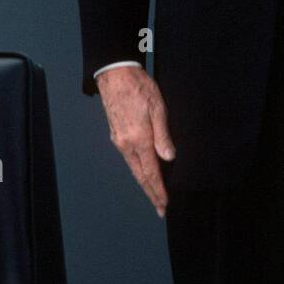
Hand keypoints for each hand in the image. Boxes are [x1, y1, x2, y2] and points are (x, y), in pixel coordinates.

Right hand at [95, 66, 175, 216]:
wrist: (115, 74)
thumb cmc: (139, 86)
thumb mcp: (157, 107)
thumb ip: (163, 135)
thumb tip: (168, 158)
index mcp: (138, 139)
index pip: (151, 172)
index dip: (158, 190)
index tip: (165, 204)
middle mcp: (126, 144)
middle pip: (140, 175)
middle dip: (151, 193)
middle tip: (161, 209)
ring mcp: (119, 140)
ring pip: (133, 168)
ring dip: (144, 183)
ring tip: (154, 195)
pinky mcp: (116, 135)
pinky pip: (129, 159)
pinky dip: (138, 170)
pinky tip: (144, 172)